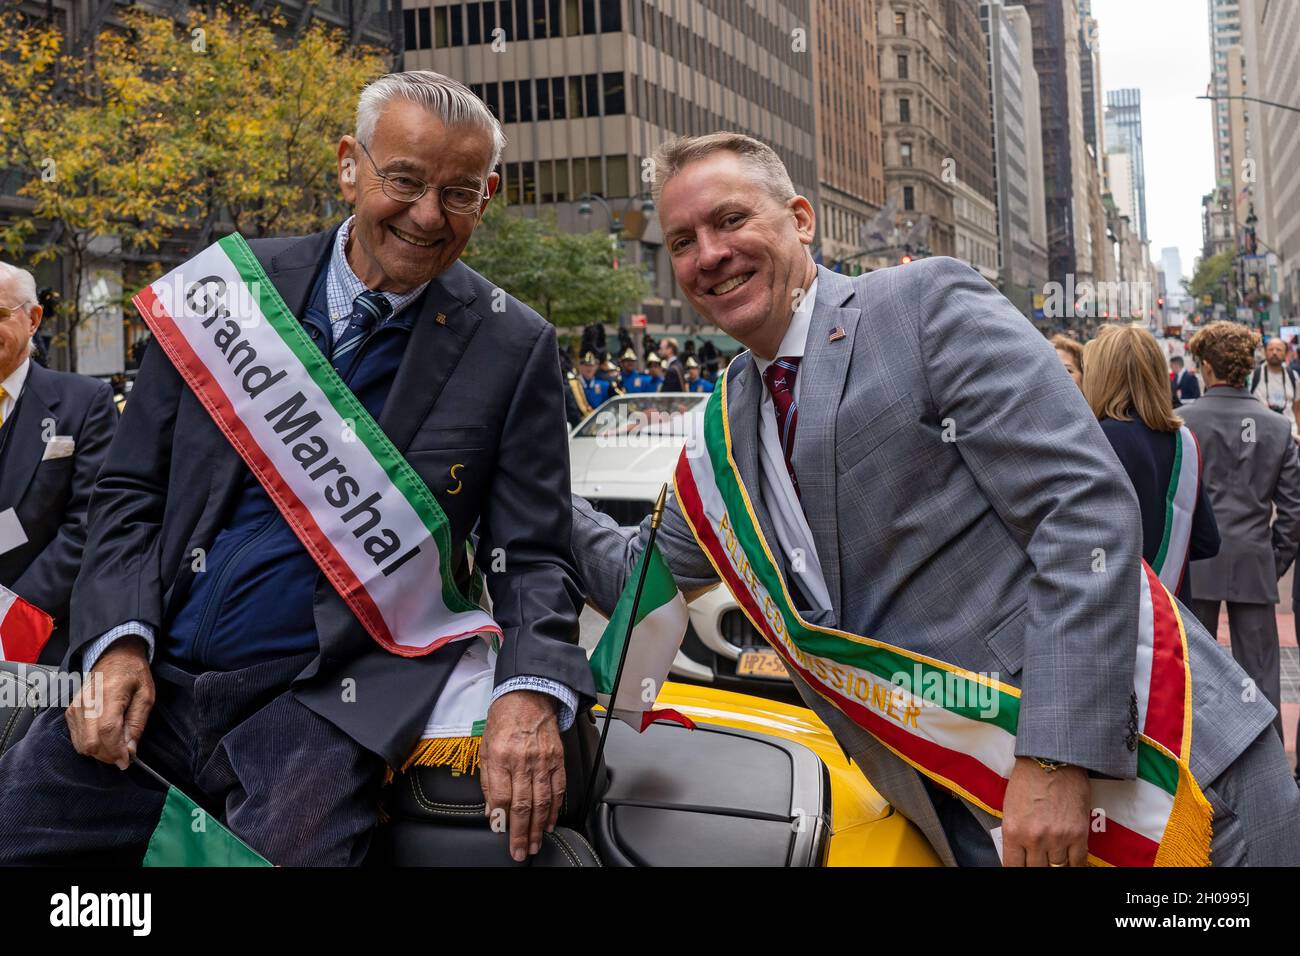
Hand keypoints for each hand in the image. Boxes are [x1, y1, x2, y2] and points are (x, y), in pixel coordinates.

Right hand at [66, 637, 154, 769]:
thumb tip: (130, 751)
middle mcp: (87, 702)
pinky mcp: (70, 712)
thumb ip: (137, 724)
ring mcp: (75, 707)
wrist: (114, 656)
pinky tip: (105, 738)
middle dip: (109, 755)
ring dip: (101, 752)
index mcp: (109, 694)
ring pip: (82, 745)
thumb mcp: (146, 696)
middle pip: (91, 743)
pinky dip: (91, 745)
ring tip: (117, 746)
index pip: (107, 731)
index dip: (116, 751)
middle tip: (124, 755)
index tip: (127, 761)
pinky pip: (77, 739)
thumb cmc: (133, 674)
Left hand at [480, 690, 564, 861]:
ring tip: (535, 843)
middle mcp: (522, 760)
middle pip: (522, 804)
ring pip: (542, 801)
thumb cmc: (504, 720)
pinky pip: (557, 789)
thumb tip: (492, 810)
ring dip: (538, 827)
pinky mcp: (557, 758)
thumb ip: (488, 781)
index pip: (502, 797)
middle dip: (521, 833)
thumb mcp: (485, 748)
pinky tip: (549, 822)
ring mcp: (543, 760)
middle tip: (520, 852)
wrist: (529, 695)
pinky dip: (554, 809)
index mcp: (500, 756)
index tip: (502, 836)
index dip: (502, 820)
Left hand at [1001, 757, 1090, 866]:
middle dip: (1037, 866)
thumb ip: (1015, 834)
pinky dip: (1074, 864)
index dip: (1017, 870)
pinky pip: (1078, 862)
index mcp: (1013, 831)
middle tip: (1039, 860)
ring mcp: (1058, 838)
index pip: (1013, 867)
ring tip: (1054, 858)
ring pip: (1057, 867)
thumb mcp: (1011, 807)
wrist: (1053, 759)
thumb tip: (1019, 855)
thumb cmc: (1028, 779)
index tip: (1022, 867)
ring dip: (1055, 863)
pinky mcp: (1079, 834)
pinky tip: (1070, 861)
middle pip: (1036, 869)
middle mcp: (1035, 838)